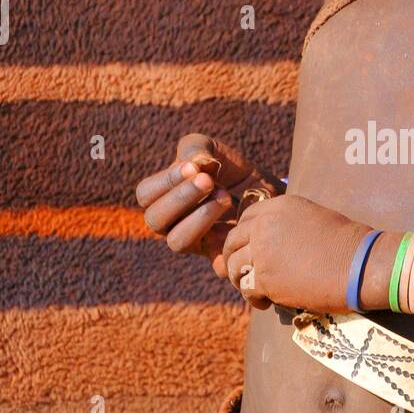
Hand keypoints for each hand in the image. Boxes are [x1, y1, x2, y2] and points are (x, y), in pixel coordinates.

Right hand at [135, 133, 280, 277]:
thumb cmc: (232, 172)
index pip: (146, 194)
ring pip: (177, 241)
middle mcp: (174, 224)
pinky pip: (216, 264)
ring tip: (225, 197)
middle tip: (209, 181)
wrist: (267, 192)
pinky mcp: (222, 258)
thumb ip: (197, 148)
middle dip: (181, 198)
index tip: (193, 167)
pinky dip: (226, 245)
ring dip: (199, 216)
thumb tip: (194, 163)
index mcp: (165, 198)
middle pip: (155, 220)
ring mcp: (197, 244)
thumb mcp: (214, 151)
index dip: (166, 180)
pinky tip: (240, 222)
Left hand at [222, 193, 371, 311]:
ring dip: (239, 279)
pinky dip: (253, 298)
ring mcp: (263, 251)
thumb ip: (287, 224)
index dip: (243, 236)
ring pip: (234, 266)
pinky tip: (264, 303)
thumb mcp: (313, 218)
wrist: (359, 264)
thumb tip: (272, 241)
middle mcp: (265, 225)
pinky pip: (246, 288)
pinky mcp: (266, 278)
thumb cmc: (346, 243)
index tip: (248, 248)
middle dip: (233, 257)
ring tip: (252, 289)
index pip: (245, 218)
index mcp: (278, 207)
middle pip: (233, 241)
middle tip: (241, 271)